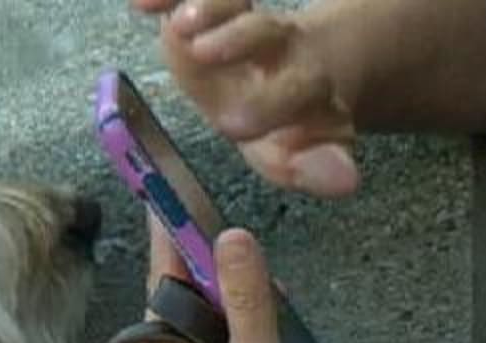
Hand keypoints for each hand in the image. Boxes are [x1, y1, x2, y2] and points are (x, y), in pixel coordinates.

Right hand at [132, 0, 361, 197]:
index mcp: (304, 83)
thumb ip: (312, 165)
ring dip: (207, 7)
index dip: (273, 99)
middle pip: (263, 31)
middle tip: (205, 54)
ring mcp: (241, 20)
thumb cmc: (287, 120)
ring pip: (230, 3)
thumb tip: (345, 181)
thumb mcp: (300, 151)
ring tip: (179, 23)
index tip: (235, 123)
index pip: (301, 85)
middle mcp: (277, 44)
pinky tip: (140, 4)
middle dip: (235, 40)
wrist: (297, 64)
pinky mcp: (210, 8)